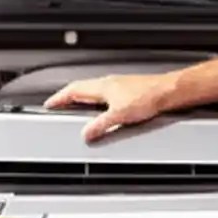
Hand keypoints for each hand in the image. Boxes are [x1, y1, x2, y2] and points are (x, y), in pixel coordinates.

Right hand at [43, 73, 174, 141]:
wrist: (167, 92)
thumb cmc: (147, 97)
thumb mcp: (119, 116)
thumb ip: (100, 125)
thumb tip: (86, 133)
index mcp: (101, 87)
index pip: (73, 90)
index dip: (59, 97)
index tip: (50, 103)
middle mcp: (108, 83)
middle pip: (80, 88)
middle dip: (67, 97)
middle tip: (58, 104)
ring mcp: (117, 85)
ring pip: (92, 90)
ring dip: (80, 97)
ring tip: (75, 106)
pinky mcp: (126, 90)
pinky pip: (102, 93)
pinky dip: (94, 100)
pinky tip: (101, 108)